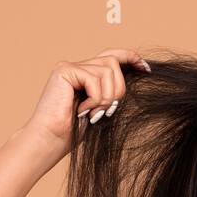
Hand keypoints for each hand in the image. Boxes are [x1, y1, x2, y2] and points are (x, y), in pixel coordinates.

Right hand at [23, 47, 151, 148]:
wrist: (51, 141)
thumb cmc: (75, 131)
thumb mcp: (102, 110)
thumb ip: (113, 92)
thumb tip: (138, 75)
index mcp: (87, 75)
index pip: (112, 56)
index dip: (130, 58)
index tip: (146, 69)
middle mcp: (78, 67)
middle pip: (113, 62)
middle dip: (119, 89)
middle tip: (109, 111)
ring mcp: (70, 67)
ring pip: (107, 70)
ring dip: (107, 97)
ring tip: (95, 114)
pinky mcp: (64, 70)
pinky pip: (94, 79)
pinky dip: (95, 99)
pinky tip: (83, 112)